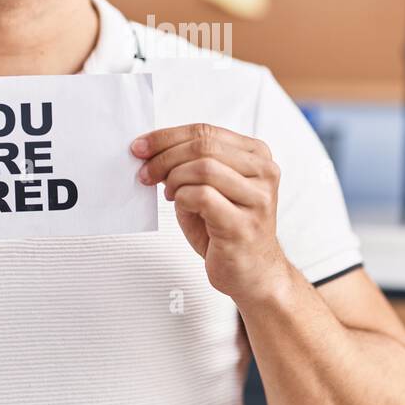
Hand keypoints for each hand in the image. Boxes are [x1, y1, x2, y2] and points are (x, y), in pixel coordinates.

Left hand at [131, 123, 290, 301]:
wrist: (252, 272)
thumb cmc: (228, 230)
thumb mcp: (210, 188)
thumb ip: (191, 165)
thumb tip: (151, 150)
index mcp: (256, 156)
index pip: (206, 131)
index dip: (167, 137)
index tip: (141, 146)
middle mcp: (264, 172)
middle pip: (204, 146)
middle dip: (165, 157)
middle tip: (145, 172)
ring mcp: (258, 199)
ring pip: (204, 167)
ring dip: (174, 178)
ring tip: (169, 194)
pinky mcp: (244, 224)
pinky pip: (203, 196)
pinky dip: (183, 198)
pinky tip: (181, 206)